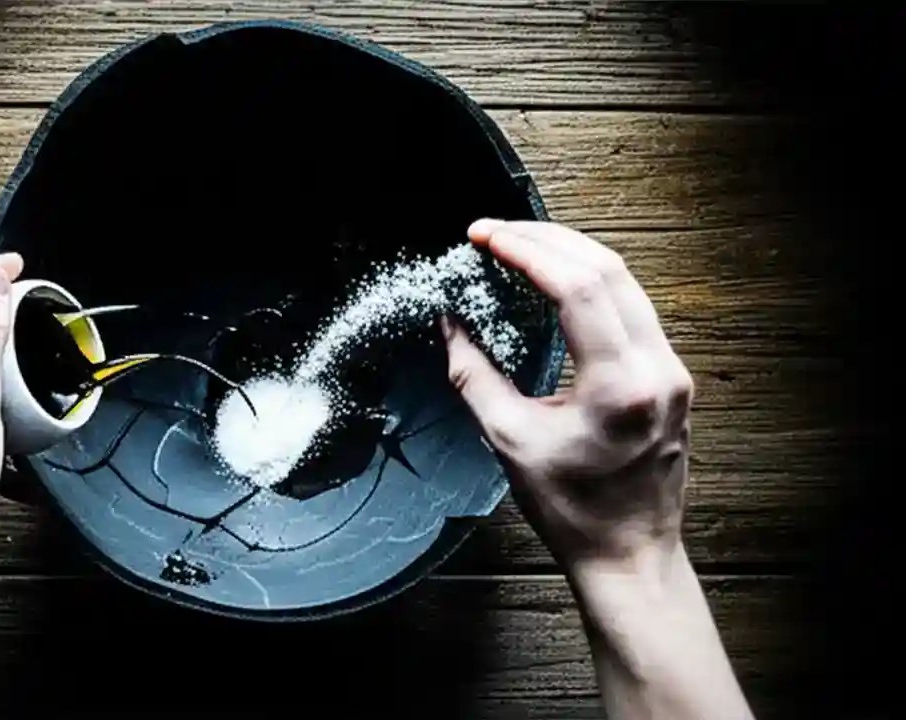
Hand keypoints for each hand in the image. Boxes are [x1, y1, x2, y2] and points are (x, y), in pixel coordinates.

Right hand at [444, 221, 752, 719]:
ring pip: (627, 284)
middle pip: (608, 270)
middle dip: (548, 240)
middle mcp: (657, 370)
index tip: (484, 236)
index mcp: (620, 386)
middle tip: (497, 233)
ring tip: (522, 248)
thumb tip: (450, 323)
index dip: (526, 251)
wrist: (628, 554)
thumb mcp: (510, 440)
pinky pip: (634, 309)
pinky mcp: (672, 378)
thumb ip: (474, 374)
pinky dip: (593, 285)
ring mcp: (672, 372)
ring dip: (573, 256)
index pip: (576, 287)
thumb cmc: (572, 510)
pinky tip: (558, 283)